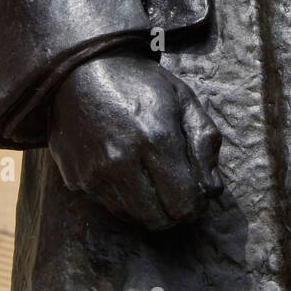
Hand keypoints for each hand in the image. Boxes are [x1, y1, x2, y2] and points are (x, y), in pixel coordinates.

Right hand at [48, 52, 222, 230]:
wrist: (81, 70)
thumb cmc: (140, 82)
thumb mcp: (183, 98)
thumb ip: (204, 141)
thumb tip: (213, 189)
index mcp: (155, 138)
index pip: (184, 204)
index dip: (197, 204)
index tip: (198, 192)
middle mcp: (122, 162)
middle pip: (159, 220)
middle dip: (175, 211)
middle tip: (178, 189)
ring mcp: (96, 174)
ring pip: (135, 218)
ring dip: (150, 207)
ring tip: (154, 178)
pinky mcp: (77, 180)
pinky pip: (111, 207)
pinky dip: (126, 199)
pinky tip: (129, 172)